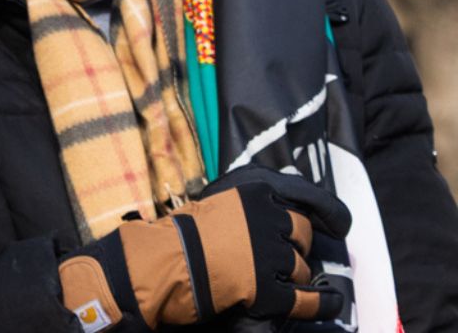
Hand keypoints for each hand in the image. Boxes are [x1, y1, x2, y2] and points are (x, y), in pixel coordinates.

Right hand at [57, 167, 349, 329]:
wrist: (158, 264)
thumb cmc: (178, 233)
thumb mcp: (215, 203)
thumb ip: (247, 207)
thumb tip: (277, 214)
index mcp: (256, 193)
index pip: (308, 198)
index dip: (330, 214)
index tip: (339, 225)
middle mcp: (269, 220)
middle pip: (302, 235)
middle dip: (296, 247)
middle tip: (277, 256)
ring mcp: (270, 255)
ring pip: (302, 268)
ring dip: (293, 275)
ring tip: (271, 279)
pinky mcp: (268, 290)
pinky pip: (308, 300)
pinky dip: (324, 304)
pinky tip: (333, 303)